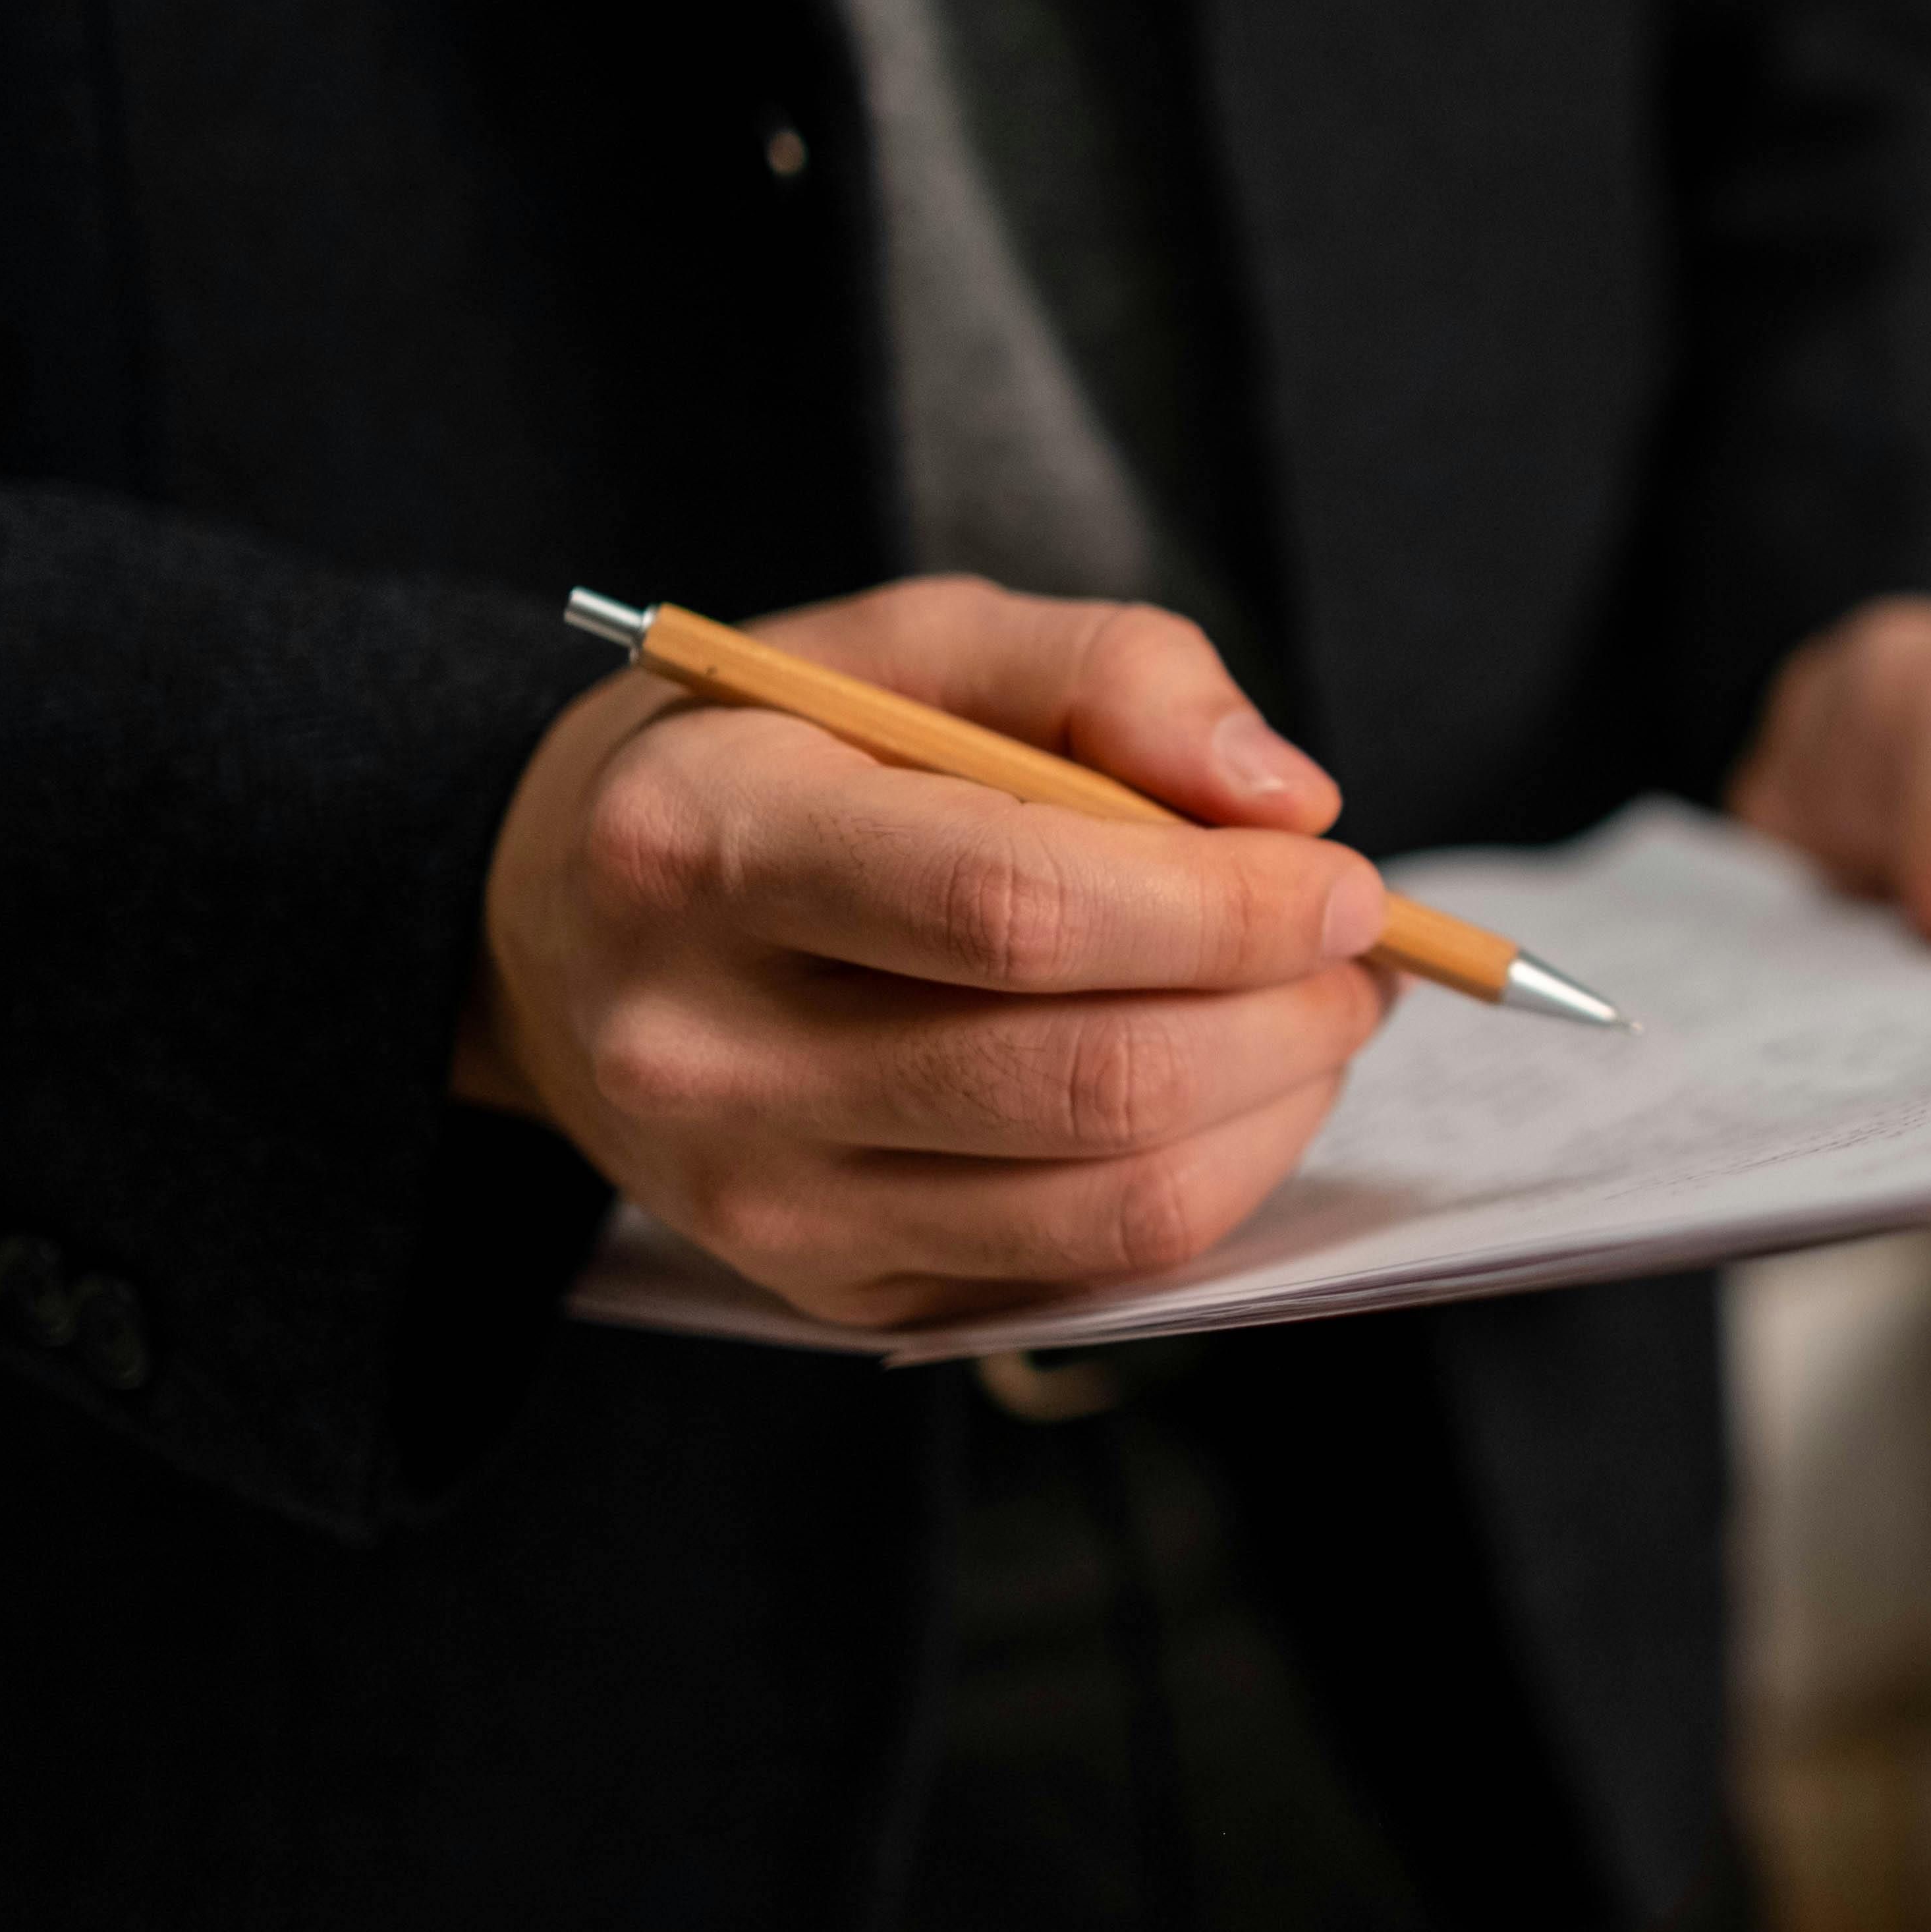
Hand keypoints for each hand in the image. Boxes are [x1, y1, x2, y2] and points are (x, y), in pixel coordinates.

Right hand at [459, 577, 1388, 1326]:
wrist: (568, 925)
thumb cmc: (779, 756)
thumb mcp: (912, 641)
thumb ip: (1110, 672)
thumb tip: (1288, 798)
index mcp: (700, 847)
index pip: (1015, 908)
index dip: (1223, 904)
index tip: (1341, 875)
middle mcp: (703, 1052)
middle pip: (1085, 1077)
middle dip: (1283, 1011)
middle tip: (1362, 946)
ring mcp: (759, 1202)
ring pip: (1111, 1202)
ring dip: (1277, 1104)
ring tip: (1321, 1010)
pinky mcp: (829, 1290)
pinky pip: (1085, 1268)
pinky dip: (1213, 1177)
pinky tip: (1231, 1086)